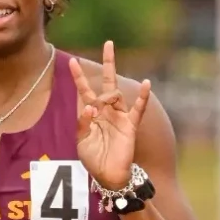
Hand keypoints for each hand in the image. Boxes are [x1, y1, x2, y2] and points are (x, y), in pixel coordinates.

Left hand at [71, 41, 152, 189]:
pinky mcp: (130, 126)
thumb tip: (90, 106)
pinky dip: (142, 98)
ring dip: (111, 92)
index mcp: (92, 114)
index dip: (79, 77)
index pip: (85, 91)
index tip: (73, 61)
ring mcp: (119, 116)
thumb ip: (82, 122)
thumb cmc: (94, 159)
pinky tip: (146, 84)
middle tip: (108, 43)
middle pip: (106, 82)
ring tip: (103, 102)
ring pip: (118, 94)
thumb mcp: (81, 140)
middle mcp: (107, 110)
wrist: (109, 176)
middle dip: (107, 63)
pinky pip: (138, 110)